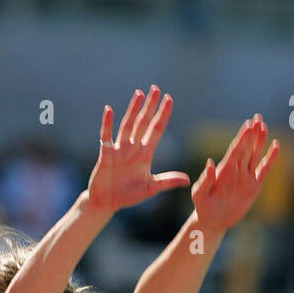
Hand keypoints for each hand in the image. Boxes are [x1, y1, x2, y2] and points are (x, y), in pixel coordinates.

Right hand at [87, 85, 189, 212]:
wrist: (106, 203)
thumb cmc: (128, 196)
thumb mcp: (150, 189)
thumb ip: (167, 181)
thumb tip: (187, 179)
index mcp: (145, 154)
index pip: (156, 130)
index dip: (162, 115)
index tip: (169, 99)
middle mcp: (133, 148)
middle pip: (143, 123)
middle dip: (150, 106)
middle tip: (156, 89)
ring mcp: (119, 150)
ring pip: (128, 126)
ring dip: (133, 110)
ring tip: (139, 94)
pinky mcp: (106, 155)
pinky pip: (106, 137)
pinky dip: (107, 124)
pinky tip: (109, 110)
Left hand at [190, 114, 278, 235]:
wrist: (213, 221)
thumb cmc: (203, 207)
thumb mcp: (200, 195)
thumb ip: (205, 180)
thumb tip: (209, 163)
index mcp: (224, 170)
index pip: (235, 150)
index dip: (242, 138)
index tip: (248, 125)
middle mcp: (236, 170)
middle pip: (246, 148)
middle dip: (251, 133)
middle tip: (257, 118)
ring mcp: (246, 176)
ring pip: (255, 155)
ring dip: (260, 141)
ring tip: (264, 126)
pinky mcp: (254, 186)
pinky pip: (264, 169)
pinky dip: (270, 158)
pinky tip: (276, 146)